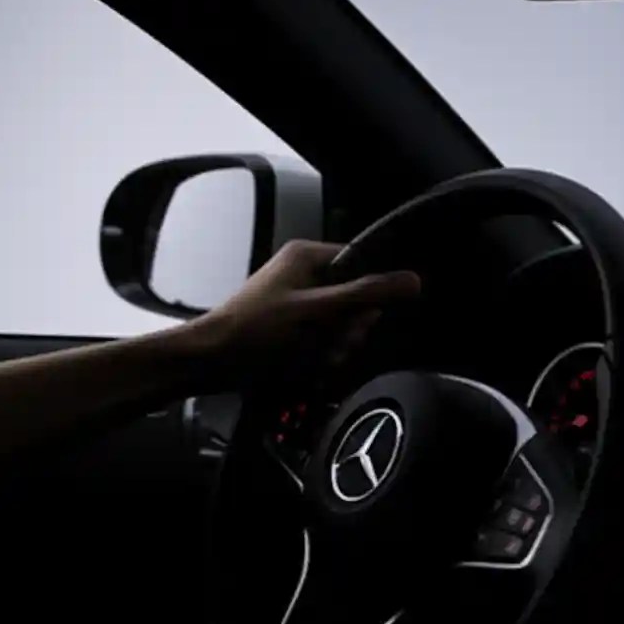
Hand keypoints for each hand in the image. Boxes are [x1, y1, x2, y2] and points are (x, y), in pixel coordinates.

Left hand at [188, 239, 420, 373]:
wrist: (209, 361)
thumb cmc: (255, 329)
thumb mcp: (314, 310)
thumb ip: (364, 294)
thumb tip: (414, 280)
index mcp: (308, 256)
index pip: (362, 265)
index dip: (369, 296)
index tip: (359, 320)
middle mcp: (306, 274)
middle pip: (355, 300)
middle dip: (348, 330)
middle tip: (332, 345)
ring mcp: (299, 303)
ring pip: (341, 325)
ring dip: (335, 347)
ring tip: (316, 359)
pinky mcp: (293, 328)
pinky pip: (324, 339)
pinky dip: (321, 355)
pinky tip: (310, 367)